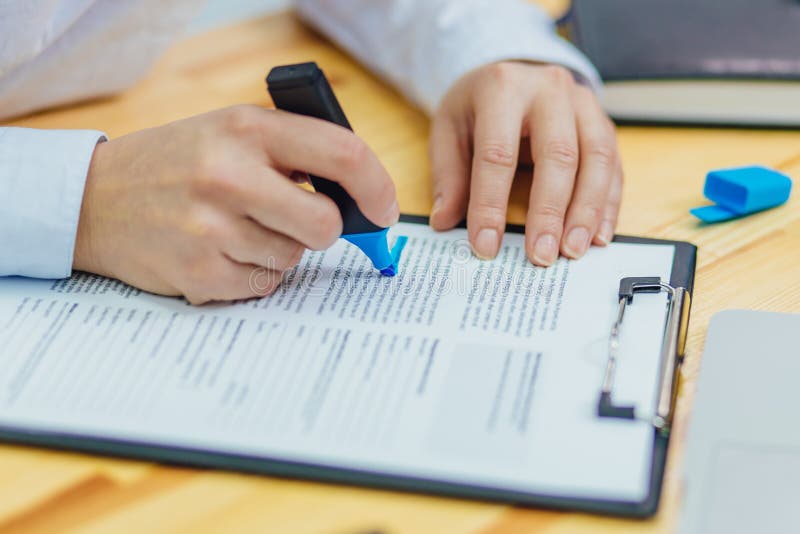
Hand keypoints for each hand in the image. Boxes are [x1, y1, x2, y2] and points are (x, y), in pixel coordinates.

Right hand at [74, 105, 397, 303]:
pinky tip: (219, 252)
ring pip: (294, 259)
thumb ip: (294, 154)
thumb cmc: (178, 164)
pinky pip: (264, 284)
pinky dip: (253, 273)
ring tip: (236, 229)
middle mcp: (228, 175)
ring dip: (278, 250)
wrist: (96, 199)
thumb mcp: (231, 133)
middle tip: (297, 221)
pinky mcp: (200, 273)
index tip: (383, 209)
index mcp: (246, 128)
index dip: (376, 186)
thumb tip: (361, 199)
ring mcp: (211, 228)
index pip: (342, 153)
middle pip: (325, 225)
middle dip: (322, 230)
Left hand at [429, 61, 622, 265]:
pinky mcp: (604, 122)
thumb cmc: (478, 105)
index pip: (497, 154)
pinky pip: (614, 165)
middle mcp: (549, 89)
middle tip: (541, 256)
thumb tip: (444, 221)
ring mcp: (583, 104)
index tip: (486, 245)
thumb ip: (448, 175)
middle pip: (558, 155)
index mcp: (502, 87)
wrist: (514, 71)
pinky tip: (598, 236)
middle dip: (549, 212)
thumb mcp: (449, 129)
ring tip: (573, 251)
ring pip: (597, 159)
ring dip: (587, 212)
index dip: (490, 204)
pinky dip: (609, 205)